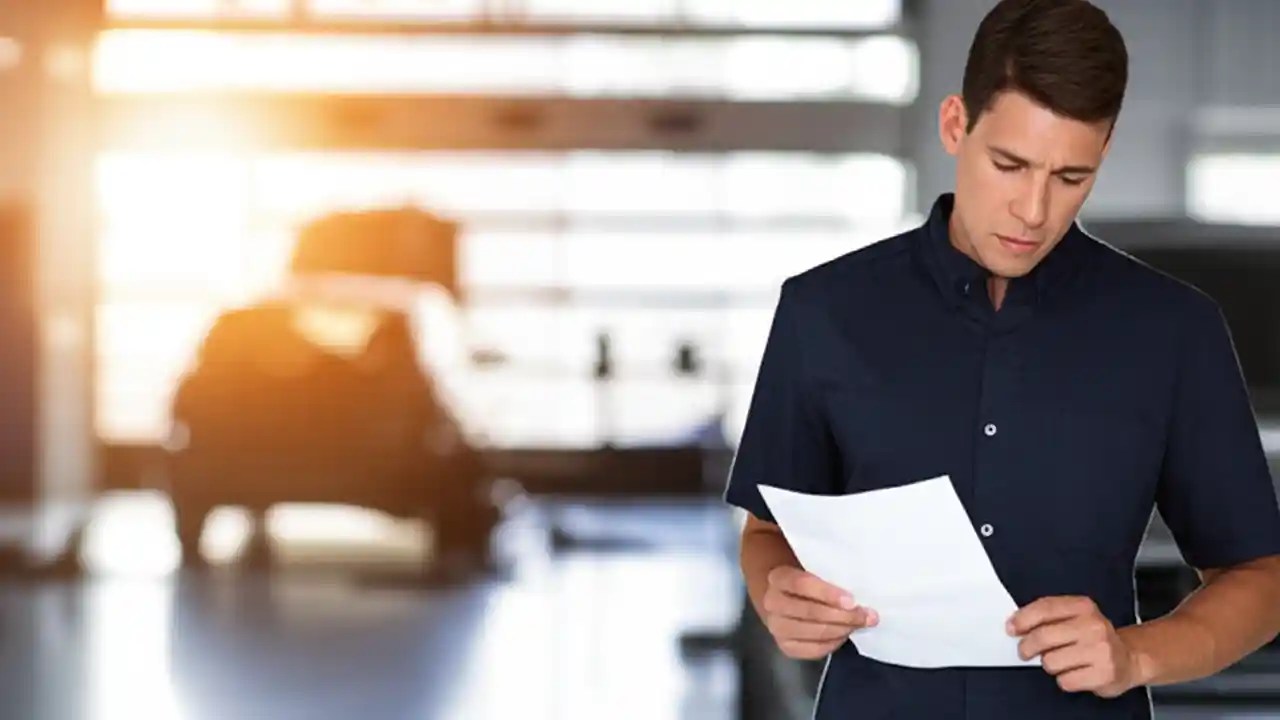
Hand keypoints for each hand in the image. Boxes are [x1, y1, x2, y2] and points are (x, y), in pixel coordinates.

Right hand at [762, 565, 878, 659]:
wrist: (785, 596)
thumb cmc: (808, 580)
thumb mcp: (814, 570)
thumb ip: (831, 576)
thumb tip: (862, 590)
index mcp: (778, 577)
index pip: (802, 584)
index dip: (828, 593)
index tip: (852, 601)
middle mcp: (772, 603)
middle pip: (810, 612)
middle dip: (844, 616)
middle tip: (867, 616)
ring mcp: (776, 627)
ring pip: (814, 632)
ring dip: (842, 629)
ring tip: (860, 624)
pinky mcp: (786, 646)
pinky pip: (814, 649)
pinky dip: (834, 643)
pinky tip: (845, 633)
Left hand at [1008, 596, 1140, 697]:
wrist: (1129, 658)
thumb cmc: (1093, 638)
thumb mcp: (1074, 617)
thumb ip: (1047, 616)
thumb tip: (1015, 624)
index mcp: (1084, 607)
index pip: (1045, 608)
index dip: (1023, 619)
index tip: (1011, 629)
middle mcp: (1094, 626)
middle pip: (1043, 636)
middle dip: (1027, 647)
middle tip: (1026, 651)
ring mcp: (1101, 650)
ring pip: (1050, 662)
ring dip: (1050, 665)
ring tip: (1063, 661)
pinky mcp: (1104, 674)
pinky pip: (1065, 681)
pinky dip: (1065, 680)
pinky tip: (1076, 672)